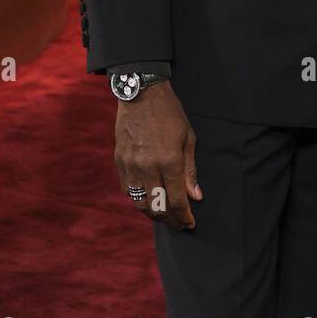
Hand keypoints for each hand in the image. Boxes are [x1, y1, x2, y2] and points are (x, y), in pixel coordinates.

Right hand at [114, 79, 201, 226]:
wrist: (141, 93)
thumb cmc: (170, 114)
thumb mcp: (188, 138)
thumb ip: (190, 170)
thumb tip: (196, 196)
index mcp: (169, 161)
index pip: (177, 199)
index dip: (185, 216)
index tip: (190, 223)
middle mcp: (148, 166)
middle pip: (158, 206)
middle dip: (170, 220)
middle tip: (179, 224)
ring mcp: (131, 165)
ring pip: (139, 202)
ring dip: (153, 214)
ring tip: (164, 216)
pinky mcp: (120, 161)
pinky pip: (127, 189)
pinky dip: (138, 199)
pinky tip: (147, 200)